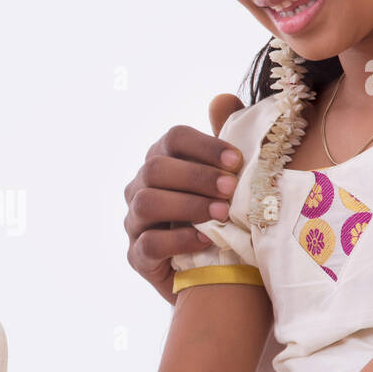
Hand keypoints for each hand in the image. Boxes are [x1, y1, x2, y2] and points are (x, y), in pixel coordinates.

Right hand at [124, 94, 246, 303]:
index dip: (205, 146)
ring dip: (187, 205)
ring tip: (222, 215)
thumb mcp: (226, 181)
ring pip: (147, 201)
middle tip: (231, 190)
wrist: (214, 272)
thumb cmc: (220, 218)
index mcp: (162, 161)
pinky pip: (149, 244)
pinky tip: (207, 241)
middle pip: (157, 167)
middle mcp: (141, 186)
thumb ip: (225, 143)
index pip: (173, 138)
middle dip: (197, 176)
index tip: (237, 161)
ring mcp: (135, 222)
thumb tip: (223, 99)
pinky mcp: (137, 256)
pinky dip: (179, 240)